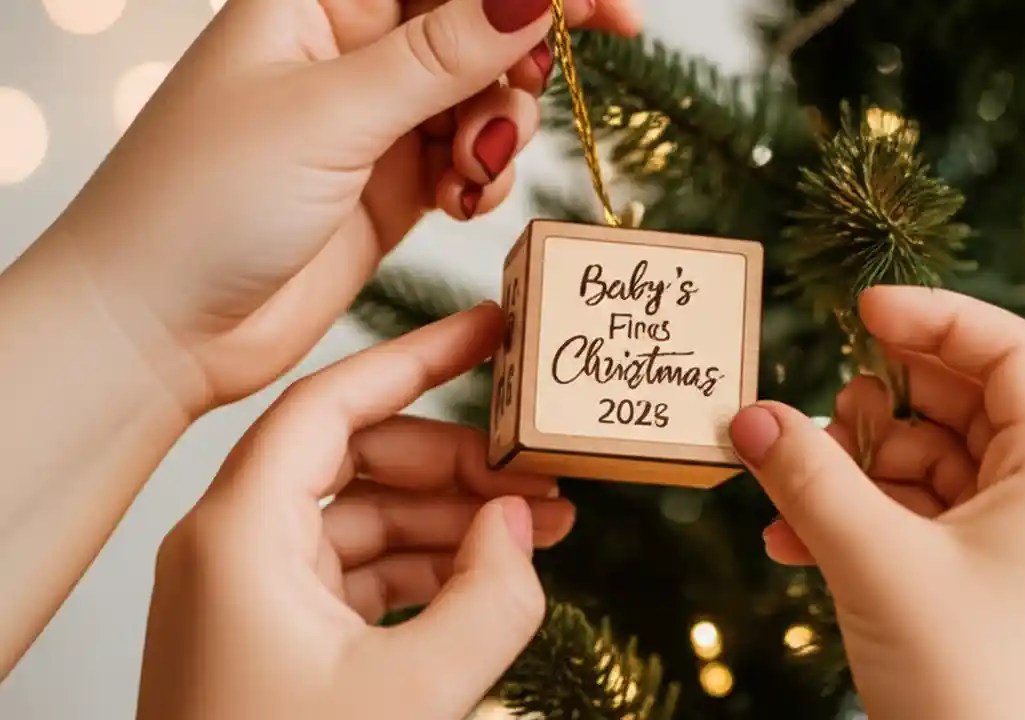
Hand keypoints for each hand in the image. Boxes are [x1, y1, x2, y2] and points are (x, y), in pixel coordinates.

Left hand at [45, 0, 638, 415]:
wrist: (156, 329)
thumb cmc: (200, 204)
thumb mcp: (332, 114)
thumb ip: (440, 54)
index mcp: (316, 1)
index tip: (604, 12)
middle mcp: (349, 51)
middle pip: (475, 22)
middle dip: (521, 58)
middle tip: (532, 96)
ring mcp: (372, 119)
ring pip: (483, 94)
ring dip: (499, 130)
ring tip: (468, 172)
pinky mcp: (390, 184)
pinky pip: (471, 159)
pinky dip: (484, 178)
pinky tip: (459, 202)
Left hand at [137, 303, 571, 718]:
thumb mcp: (415, 693)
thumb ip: (492, 598)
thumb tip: (521, 528)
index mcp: (240, 534)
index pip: (334, 403)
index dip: (418, 359)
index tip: (489, 335)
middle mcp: (235, 549)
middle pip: (360, 459)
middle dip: (460, 465)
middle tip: (540, 476)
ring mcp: (252, 597)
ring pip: (366, 519)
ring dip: (454, 522)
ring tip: (541, 532)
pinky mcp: (275, 640)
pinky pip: (359, 574)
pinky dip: (426, 570)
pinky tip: (488, 583)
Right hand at [729, 286, 1024, 719]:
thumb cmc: (967, 682)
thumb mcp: (877, 564)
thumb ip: (808, 478)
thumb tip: (747, 413)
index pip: (1011, 351)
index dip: (938, 317)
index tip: (861, 309)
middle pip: (960, 402)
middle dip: (879, 407)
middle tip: (819, 418)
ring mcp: (1010, 537)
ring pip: (925, 461)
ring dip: (852, 470)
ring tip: (794, 497)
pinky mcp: (975, 577)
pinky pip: (910, 516)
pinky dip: (854, 518)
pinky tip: (789, 543)